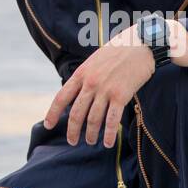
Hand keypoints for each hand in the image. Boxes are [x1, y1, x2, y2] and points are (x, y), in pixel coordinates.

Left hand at [42, 21, 155, 148]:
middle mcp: (90, 83)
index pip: (62, 97)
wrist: (140, 44)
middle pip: (76, 112)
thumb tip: (79, 93)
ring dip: (91, 134)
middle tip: (72, 141)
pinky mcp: (121, 95)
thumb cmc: (118, 51)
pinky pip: (112, 120)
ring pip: (93, 119)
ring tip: (90, 142)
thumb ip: (86, 76)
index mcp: (81, 73)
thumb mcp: (95, 60)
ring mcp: (105, 90)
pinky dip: (109, 134)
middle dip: (73, 130)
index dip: (53, 113)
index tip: (48, 125)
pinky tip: (108, 143)